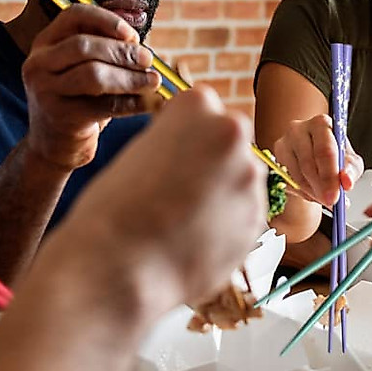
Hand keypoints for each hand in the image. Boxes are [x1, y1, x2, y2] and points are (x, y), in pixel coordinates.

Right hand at [21, 5, 159, 170]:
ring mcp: (45, 92)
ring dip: (129, 77)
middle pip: (84, 46)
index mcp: (44, 43)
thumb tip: (140, 45)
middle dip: (122, 51)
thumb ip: (105, 50)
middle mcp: (38, 64)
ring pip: (93, 75)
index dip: (106, 20)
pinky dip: (133, 103)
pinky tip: (151, 103)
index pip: (73, 16)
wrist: (53, 145)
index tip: (132, 33)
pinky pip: (104, 106)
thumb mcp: (81, 68)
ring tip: (153, 81)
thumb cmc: (77, 99)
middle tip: (148, 59)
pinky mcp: (61, 118)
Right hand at [57, 85, 267, 310]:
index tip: (172, 154)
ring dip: (223, 192)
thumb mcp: (139, 152)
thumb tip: (195, 157)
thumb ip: (176, 145)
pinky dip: (227, 224)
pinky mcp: (257, 219)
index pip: (203, 107)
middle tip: (180, 188)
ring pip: (241, 178)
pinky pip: (244, 214)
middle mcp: (232, 133)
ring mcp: (249, 178)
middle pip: (230, 140)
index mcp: (197, 104)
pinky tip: (195, 239)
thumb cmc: (114, 209)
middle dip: (213, 160)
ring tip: (184, 220)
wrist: (120, 265)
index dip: (185, 135)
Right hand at [271, 114, 363, 207]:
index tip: (335, 197)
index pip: (324, 150)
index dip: (330, 176)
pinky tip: (312, 191)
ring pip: (296, 176)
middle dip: (321, 188)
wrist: (316, 156)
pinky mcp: (274, 159)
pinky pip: (287, 183)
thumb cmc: (335, 155)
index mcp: (320, 124)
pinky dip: (302, 193)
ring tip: (325, 197)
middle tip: (331, 203)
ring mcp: (282, 144)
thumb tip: (347, 182)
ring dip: (313, 192)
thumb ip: (351, 170)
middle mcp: (297, 129)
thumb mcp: (351, 161)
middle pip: (308, 164)